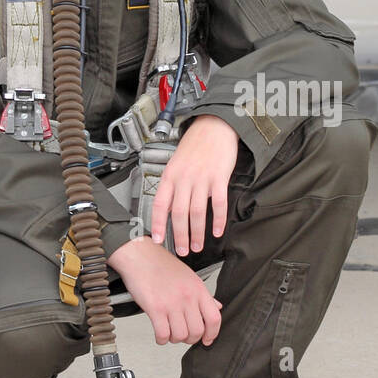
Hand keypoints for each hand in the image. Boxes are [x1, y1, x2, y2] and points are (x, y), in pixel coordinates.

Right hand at [106, 237, 221, 345]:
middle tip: (183, 335)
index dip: (212, 334)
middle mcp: (187, 297)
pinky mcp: (155, 308)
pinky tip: (160, 334)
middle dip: (190, 339)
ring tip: (169, 332)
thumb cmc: (161, 264)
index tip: (207, 339)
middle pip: (197, 331)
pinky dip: (161, 339)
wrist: (139, 255)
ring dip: (174, 339)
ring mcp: (172, 303)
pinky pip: (163, 334)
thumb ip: (203, 295)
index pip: (214, 318)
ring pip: (180, 336)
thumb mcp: (189, 276)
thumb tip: (216, 307)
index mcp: (198, 289)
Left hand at [151, 115, 238, 255]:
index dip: (158, 224)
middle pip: (179, 213)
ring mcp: (201, 178)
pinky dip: (218, 220)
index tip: (158, 240)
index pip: (160, 204)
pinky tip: (218, 231)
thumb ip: (173, 186)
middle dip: (179, 236)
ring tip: (197, 246)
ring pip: (197, 212)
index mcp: (170, 175)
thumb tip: (170, 209)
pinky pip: (218, 204)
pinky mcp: (219, 178)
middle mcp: (183, 178)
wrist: (214, 127)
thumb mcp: (176, 163)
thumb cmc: (195, 146)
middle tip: (182, 251)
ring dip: (197, 233)